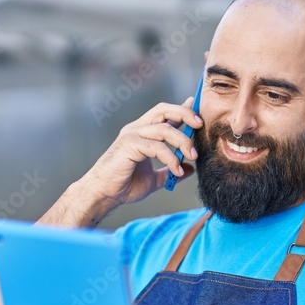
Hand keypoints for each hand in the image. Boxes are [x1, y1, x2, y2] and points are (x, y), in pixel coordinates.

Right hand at [79, 98, 202, 207]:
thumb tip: (189, 170)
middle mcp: (137, 129)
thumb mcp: (154, 179)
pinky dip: (171, 158)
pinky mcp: (129, 145)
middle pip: (164, 110)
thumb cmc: (124, 185)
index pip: (165, 114)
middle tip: (200, 125)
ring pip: (164, 128)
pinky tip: (177, 171)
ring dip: (183, 141)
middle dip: (185, 114)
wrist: (104, 195)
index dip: (182, 109)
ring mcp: (132, 135)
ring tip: (193, 156)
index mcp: (143, 133)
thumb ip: (170, 171)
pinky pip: (157, 147)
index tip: (197, 110)